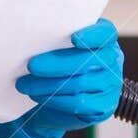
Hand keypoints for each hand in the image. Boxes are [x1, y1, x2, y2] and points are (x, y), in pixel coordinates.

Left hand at [0, 18, 123, 137]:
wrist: (57, 98)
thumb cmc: (57, 67)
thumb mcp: (57, 47)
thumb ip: (55, 38)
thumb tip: (31, 30)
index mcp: (105, 40)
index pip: (106, 34)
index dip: (92, 36)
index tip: (74, 38)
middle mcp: (112, 61)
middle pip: (88, 60)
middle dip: (56, 63)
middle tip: (31, 66)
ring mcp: (110, 86)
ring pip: (79, 83)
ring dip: (48, 84)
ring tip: (25, 83)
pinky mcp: (102, 107)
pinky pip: (78, 103)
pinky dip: (55, 99)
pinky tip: (38, 95)